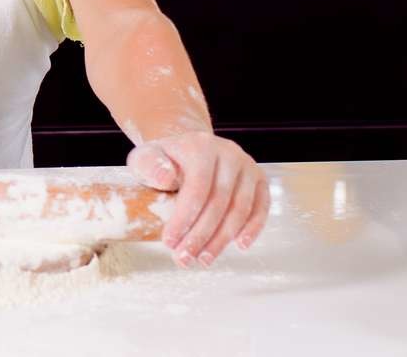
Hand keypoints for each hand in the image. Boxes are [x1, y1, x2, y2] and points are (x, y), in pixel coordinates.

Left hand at [128, 131, 268, 265]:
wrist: (188, 148)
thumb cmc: (165, 160)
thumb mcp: (145, 158)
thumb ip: (149, 166)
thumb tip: (165, 179)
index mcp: (199, 146)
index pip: (196, 187)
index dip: (184, 218)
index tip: (170, 242)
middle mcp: (228, 153)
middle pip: (219, 201)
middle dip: (201, 235)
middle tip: (185, 258)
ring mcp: (247, 165)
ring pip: (240, 208)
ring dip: (222, 239)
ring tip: (204, 258)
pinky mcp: (259, 179)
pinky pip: (261, 207)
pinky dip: (253, 228)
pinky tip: (239, 245)